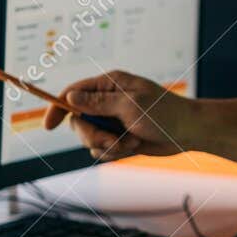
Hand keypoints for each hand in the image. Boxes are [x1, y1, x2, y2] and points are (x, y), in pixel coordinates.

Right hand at [45, 70, 198, 160]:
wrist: (187, 132)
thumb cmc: (164, 114)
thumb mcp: (130, 106)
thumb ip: (99, 102)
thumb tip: (70, 96)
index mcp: (110, 84)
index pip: (73, 92)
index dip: (57, 107)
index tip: (48, 125)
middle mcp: (107, 101)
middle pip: (78, 121)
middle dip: (92, 135)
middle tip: (112, 140)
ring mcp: (112, 120)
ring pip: (88, 139)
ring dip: (108, 145)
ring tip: (131, 142)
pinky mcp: (118, 136)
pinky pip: (101, 150)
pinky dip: (115, 152)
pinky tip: (133, 147)